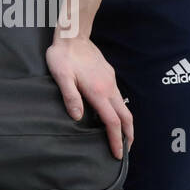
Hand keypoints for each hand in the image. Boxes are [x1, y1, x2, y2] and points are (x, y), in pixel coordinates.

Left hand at [46, 36, 132, 159]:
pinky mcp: (109, 75)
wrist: (73, 35)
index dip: (116, 140)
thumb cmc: (63, 56)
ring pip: (123, 107)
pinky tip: (112, 112)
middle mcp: (109, 88)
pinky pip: (118, 97)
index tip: (118, 154)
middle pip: (125, 117)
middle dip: (128, 135)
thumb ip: (70, 96)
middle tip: (126, 149)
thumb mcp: (61, 76)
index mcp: (98, 92)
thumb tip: (78, 118)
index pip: (112, 122)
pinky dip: (120, 110)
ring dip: (125, 123)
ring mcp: (110, 81)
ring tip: (120, 135)